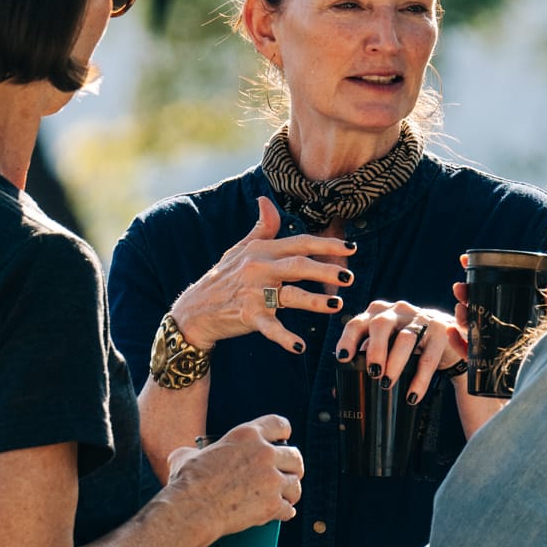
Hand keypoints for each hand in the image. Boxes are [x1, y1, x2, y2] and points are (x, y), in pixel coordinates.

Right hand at [166, 413, 304, 543]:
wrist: (192, 509)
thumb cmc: (187, 482)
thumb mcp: (188, 455)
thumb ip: (196, 451)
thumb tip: (186, 455)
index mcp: (247, 435)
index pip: (280, 425)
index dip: (284, 433)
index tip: (284, 440)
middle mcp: (264, 454)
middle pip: (295, 456)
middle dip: (293, 466)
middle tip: (288, 473)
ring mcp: (271, 480)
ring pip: (295, 484)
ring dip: (291, 491)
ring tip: (287, 496)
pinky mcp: (272, 505)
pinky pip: (289, 508)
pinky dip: (285, 512)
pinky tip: (283, 513)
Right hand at [172, 197, 354, 357]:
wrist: (195, 310)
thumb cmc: (222, 278)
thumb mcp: (240, 250)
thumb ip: (261, 228)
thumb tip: (266, 200)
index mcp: (261, 250)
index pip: (299, 243)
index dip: (326, 244)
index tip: (351, 247)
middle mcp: (258, 268)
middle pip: (298, 265)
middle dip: (326, 270)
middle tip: (349, 276)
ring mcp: (253, 293)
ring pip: (290, 295)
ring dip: (315, 301)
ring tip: (337, 305)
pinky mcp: (247, 316)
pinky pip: (270, 327)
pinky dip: (285, 338)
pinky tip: (300, 346)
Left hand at [336, 298, 464, 402]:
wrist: (445, 332)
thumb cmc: (406, 342)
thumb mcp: (386, 344)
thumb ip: (366, 361)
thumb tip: (338, 392)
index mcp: (378, 314)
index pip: (358, 323)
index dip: (348, 339)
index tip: (343, 358)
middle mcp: (397, 312)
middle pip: (381, 324)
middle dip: (375, 349)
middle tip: (373, 372)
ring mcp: (419, 319)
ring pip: (405, 338)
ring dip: (395, 362)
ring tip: (386, 383)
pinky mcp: (439, 331)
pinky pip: (428, 357)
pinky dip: (419, 378)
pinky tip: (412, 395)